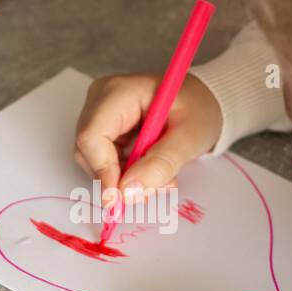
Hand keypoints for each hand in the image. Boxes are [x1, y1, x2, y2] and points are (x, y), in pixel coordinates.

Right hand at [74, 72, 221, 200]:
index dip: (103, 170)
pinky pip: (103, 161)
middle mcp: (101, 99)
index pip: (92, 136)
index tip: (122, 198)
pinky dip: (125, 174)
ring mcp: (99, 113)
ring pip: (94, 160)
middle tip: (152, 191)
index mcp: (119, 92)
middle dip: (118, 178)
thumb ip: (161, 163)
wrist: (203, 102)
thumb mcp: (190, 137)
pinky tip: (151, 171)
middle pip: (88, 151)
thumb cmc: (199, 110)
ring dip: (124, 179)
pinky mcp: (104, 129)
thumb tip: (128, 192)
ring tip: (161, 179)